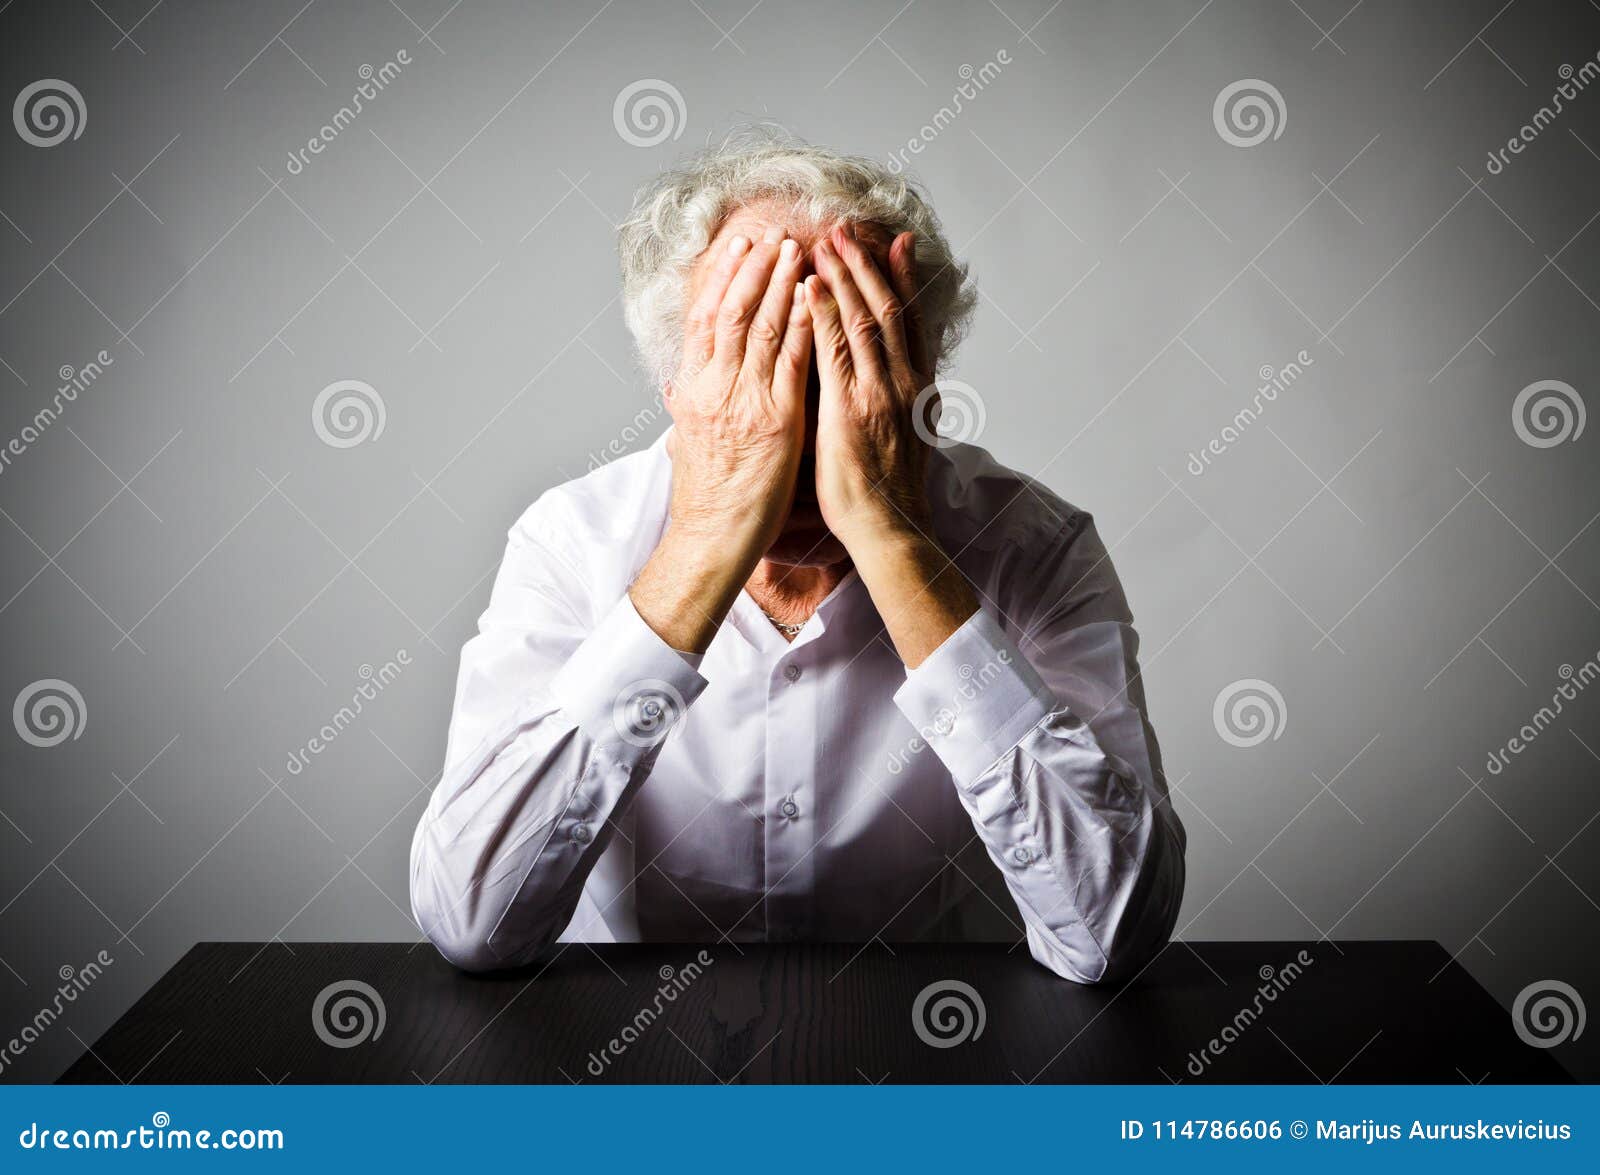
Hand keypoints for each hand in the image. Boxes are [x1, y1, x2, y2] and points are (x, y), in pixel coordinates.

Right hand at [631, 228, 812, 652]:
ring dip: (781, 283)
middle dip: (753, 269)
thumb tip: (684, 385)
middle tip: (771, 234)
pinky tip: (814, 298)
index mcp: (695, 391)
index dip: (722, 280)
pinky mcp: (775, 419)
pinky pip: (792, 361)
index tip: (738, 250)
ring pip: (762, 326)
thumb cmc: (709, 497)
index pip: (706, 321)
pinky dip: (802, 324)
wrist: (714, 537)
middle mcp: (716, 388)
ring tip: (797, 250)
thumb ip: (693, 406)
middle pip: (733, 312)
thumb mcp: (690, 440)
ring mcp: (745, 401)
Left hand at [806, 226, 934, 548]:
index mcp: (917, 388)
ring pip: (863, 320)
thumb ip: (896, 402)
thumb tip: (889, 384)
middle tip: (848, 228)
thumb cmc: (886, 494)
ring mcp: (880, 394)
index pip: (911, 320)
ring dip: (844, 277)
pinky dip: (823, 314)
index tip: (892, 242)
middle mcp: (903, 383)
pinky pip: (835, 352)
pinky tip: (809, 286)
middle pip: (888, 309)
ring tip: (826, 241)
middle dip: (867, 265)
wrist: (891, 531)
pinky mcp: (851, 410)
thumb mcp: (902, 437)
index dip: (900, 277)